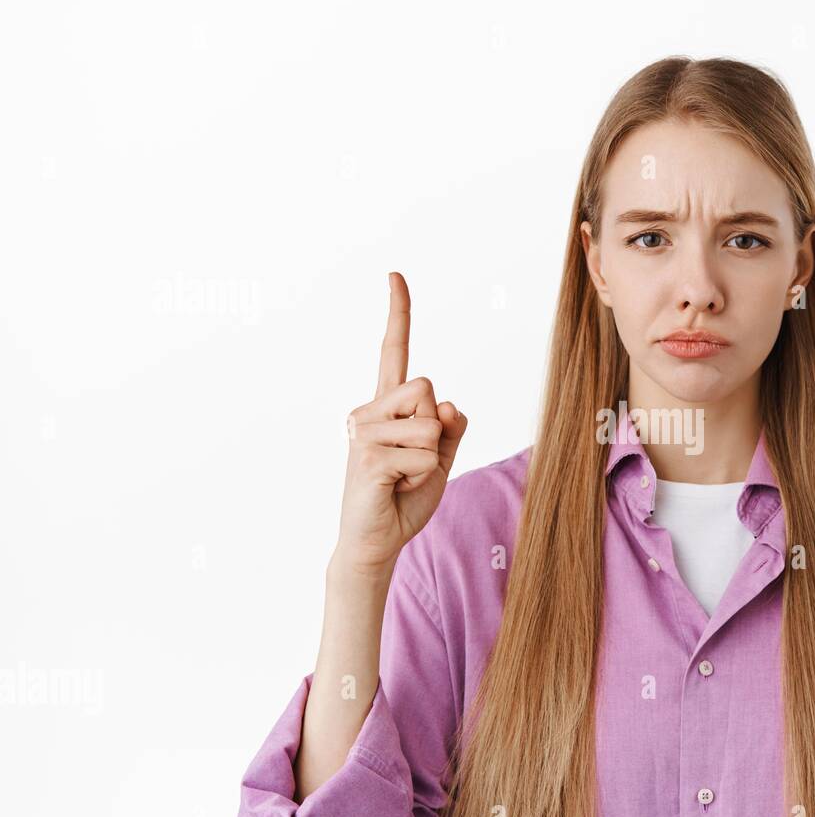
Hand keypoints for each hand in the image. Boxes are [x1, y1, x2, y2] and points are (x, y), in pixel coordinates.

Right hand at [334, 272, 468, 573]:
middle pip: (426, 388)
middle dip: (435, 429)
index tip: (396, 275)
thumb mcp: (440, 459)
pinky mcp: (366, 456)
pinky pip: (423, 454)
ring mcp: (362, 432)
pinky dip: (423, 476)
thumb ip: (450, 429)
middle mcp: (368, 411)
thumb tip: (448, 404)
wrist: (376, 541)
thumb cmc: (404, 498)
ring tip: (401, 477)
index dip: (398, 314)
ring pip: (428, 424)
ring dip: (430, 458)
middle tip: (411, 462)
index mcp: (386, 407)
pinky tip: (394, 488)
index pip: (394, 352)